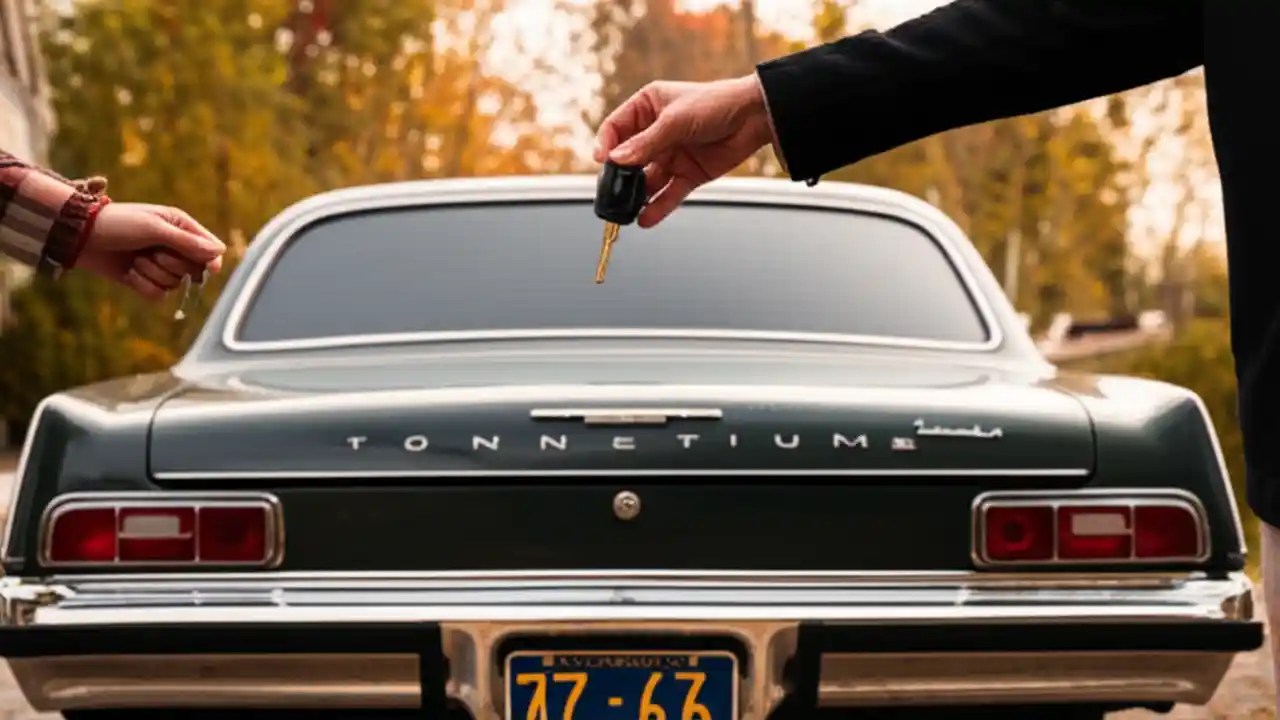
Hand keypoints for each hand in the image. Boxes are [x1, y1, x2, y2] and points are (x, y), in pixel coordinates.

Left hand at [76, 203, 225, 299]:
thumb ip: (186, 242)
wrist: (80, 236)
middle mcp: (174, 247)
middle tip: (153, 252)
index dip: (211, 261)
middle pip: (194, 270)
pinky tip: (130, 273)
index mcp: (180, 227)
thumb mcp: (154, 228)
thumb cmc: (118, 224)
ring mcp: (159, 265)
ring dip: (153, 274)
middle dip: (172, 265)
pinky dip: (143, 286)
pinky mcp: (145, 280)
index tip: (209, 270)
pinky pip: (158, 295)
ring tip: (135, 260)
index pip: (211, 249)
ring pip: (175, 284)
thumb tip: (219, 252)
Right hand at [593, 74, 772, 226]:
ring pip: (647, 180)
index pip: (615, 128)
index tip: (603, 161)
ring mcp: (671, 155)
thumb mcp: (676, 121)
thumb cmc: (716, 104)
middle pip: (628, 158)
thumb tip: (617, 160)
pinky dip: (657, 207)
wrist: (755, 117)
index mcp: (647, 107)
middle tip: (612, 193)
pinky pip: (668, 194)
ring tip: (626, 212)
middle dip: (620, 177)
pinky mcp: (688, 174)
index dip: (606, 144)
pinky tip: (645, 219)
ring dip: (636, 196)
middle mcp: (655, 132)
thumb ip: (646, 143)